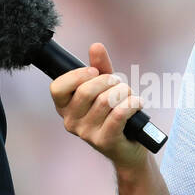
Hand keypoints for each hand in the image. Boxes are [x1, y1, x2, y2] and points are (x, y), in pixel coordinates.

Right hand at [50, 43, 147, 171]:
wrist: (129, 147)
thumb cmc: (114, 113)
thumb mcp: (105, 87)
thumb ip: (99, 67)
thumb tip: (96, 46)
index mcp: (64, 107)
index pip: (57, 88)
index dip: (77, 76)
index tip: (94, 72)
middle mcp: (70, 121)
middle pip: (85, 91)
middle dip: (108, 81)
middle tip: (119, 83)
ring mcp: (86, 133)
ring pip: (105, 101)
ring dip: (124, 92)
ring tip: (129, 96)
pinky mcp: (104, 141)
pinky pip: (119, 114)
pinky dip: (132, 104)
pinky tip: (137, 103)